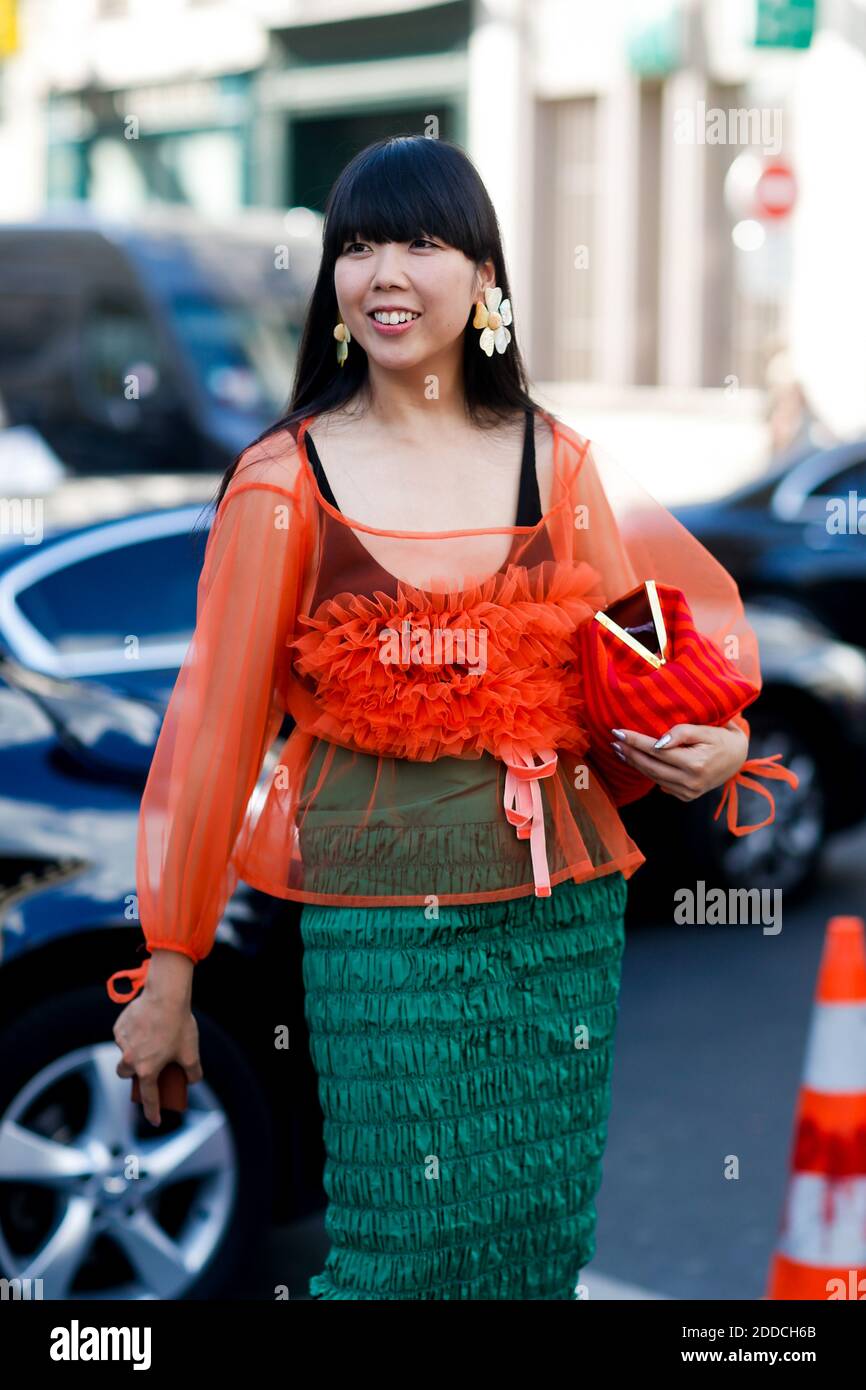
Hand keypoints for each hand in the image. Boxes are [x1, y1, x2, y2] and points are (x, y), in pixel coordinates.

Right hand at [112, 950, 202, 1126]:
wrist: (165, 996)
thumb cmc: (179, 1025)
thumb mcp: (191, 1052)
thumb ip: (193, 1072)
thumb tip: (193, 1080)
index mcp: (147, 1070)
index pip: (149, 1098)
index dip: (153, 1112)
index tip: (155, 1120)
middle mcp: (131, 1059)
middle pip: (125, 1074)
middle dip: (133, 1074)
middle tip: (146, 1066)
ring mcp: (123, 1043)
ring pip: (124, 1053)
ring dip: (133, 1052)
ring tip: (150, 1038)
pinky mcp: (119, 1028)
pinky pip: (123, 1036)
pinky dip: (131, 1035)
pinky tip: (144, 1025)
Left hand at [609, 721, 747, 801]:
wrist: (738, 758)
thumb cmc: (721, 738)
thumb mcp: (706, 730)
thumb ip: (682, 733)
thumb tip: (657, 742)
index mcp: (696, 764)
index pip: (657, 751)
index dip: (635, 741)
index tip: (617, 732)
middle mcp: (691, 783)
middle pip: (651, 767)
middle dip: (630, 753)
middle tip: (613, 741)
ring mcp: (688, 793)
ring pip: (653, 777)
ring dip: (635, 763)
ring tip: (620, 750)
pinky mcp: (686, 797)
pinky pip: (661, 783)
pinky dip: (647, 772)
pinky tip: (636, 761)